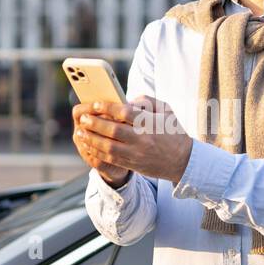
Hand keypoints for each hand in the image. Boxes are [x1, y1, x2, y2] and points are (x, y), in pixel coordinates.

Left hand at [74, 94, 193, 184]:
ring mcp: (137, 154)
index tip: (95, 104)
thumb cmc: (173, 131)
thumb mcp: (166, 111)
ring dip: (91, 138)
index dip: (108, 108)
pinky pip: (110, 158)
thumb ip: (146, 101)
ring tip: (80, 131)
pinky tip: (88, 144)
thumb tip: (127, 100)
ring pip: (108, 147)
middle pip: (113, 130)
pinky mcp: (133, 165)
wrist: (183, 160)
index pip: (125, 113)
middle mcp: (143, 139)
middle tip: (83, 117)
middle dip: (95, 123)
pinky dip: (96, 151)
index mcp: (151, 123)